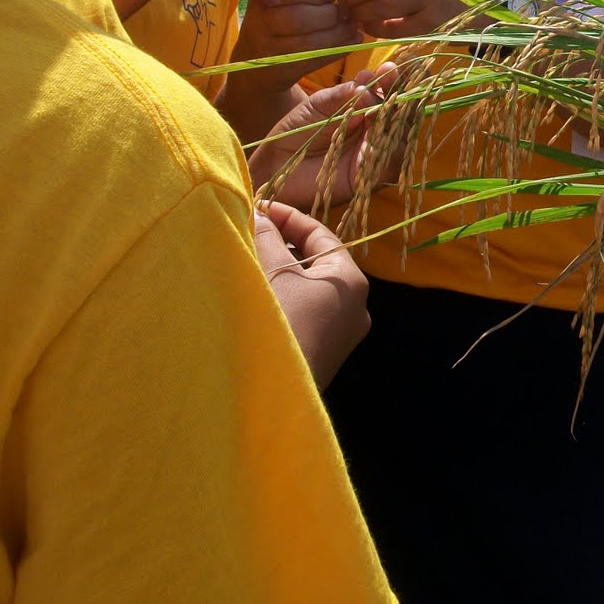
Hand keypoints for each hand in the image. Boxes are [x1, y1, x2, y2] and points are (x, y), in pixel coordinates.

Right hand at [228, 0, 358, 93]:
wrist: (256, 65)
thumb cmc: (277, 25)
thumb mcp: (281, 2)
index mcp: (261, 0)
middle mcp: (259, 25)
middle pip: (299, 18)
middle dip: (331, 15)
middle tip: (347, 13)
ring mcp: (269, 50)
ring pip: (310, 42)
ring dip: (340, 35)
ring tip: (355, 28)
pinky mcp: (283, 69)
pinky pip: (315, 59)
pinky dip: (338, 50)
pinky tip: (351, 43)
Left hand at [248, 66, 401, 205]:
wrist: (276, 166)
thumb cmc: (296, 132)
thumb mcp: (319, 104)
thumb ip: (343, 95)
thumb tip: (369, 90)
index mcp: (364, 110)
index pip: (387, 93)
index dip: (391, 80)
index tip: (388, 67)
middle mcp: (374, 130)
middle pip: (400, 111)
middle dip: (398, 91)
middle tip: (391, 74)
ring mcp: (374, 152)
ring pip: (401, 134)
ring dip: (396, 114)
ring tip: (384, 96)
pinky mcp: (369, 176)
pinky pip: (389, 161)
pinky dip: (386, 143)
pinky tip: (377, 125)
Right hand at [252, 201, 369, 389]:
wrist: (274, 396)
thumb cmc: (279, 325)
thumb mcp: (271, 273)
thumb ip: (267, 237)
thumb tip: (260, 212)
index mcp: (351, 281)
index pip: (320, 235)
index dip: (289, 217)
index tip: (260, 207)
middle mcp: (355, 306)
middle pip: (316, 261)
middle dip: (282, 245)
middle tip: (251, 231)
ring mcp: (342, 334)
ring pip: (309, 289)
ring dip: (280, 272)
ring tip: (249, 260)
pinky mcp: (324, 353)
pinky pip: (306, 312)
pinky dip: (284, 297)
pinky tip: (257, 295)